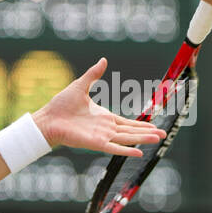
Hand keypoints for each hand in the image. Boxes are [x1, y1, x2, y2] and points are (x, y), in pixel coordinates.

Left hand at [33, 58, 165, 157]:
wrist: (48, 118)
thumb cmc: (61, 105)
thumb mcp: (81, 85)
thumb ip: (94, 74)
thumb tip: (103, 60)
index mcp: (104, 117)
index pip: (127, 123)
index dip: (141, 125)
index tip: (155, 126)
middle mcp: (105, 128)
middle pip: (131, 132)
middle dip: (147, 133)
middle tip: (163, 135)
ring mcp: (101, 136)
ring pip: (127, 139)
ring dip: (142, 139)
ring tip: (158, 139)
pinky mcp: (95, 143)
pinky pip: (114, 147)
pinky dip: (126, 150)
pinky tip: (139, 152)